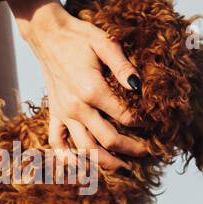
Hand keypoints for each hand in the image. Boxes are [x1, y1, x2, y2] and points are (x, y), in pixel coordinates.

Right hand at [5, 0, 147, 173]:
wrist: (48, 34)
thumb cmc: (78, 37)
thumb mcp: (105, 43)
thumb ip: (123, 66)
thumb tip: (139, 87)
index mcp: (91, 90)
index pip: (124, 117)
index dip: (142, 124)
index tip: (154, 124)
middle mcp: (76, 107)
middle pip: (107, 140)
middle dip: (130, 150)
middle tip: (147, 153)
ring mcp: (63, 113)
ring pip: (85, 149)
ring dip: (105, 163)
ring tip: (123, 169)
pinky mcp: (54, 114)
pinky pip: (57, 143)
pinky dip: (68, 159)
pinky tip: (81, 167)